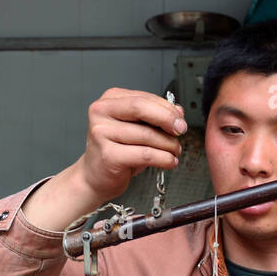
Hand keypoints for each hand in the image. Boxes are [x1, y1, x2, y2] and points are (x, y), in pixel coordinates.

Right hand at [76, 88, 186, 204]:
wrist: (95, 177)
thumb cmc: (117, 151)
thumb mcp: (136, 129)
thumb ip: (155, 117)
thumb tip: (178, 112)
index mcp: (110, 101)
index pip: (143, 98)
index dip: (166, 108)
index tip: (180, 119)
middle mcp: (102, 113)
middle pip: (141, 108)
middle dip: (167, 119)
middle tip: (181, 130)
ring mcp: (102, 133)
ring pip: (147, 135)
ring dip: (168, 144)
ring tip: (174, 151)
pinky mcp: (108, 155)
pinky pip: (145, 154)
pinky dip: (163, 159)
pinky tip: (169, 161)